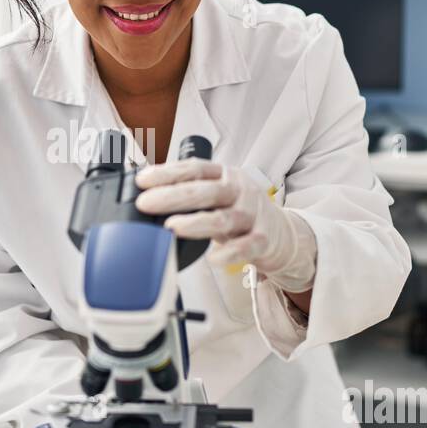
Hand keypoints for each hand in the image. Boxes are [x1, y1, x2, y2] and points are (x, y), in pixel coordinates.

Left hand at [134, 159, 316, 292]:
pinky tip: (213, 259)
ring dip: (195, 222)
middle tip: (146, 203)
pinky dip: (229, 253)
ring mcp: (252, 215)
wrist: (284, 234)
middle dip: (172, 196)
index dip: (167, 173)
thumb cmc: (242, 213)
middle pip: (205, 191)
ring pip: (222, 218)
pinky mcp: (262, 240)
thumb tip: (148, 197)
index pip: (194, 169)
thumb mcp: (218, 195)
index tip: (142, 181)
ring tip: (171, 227)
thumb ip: (191, 194)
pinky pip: (245, 247)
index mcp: (225, 176)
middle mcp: (239, 191)